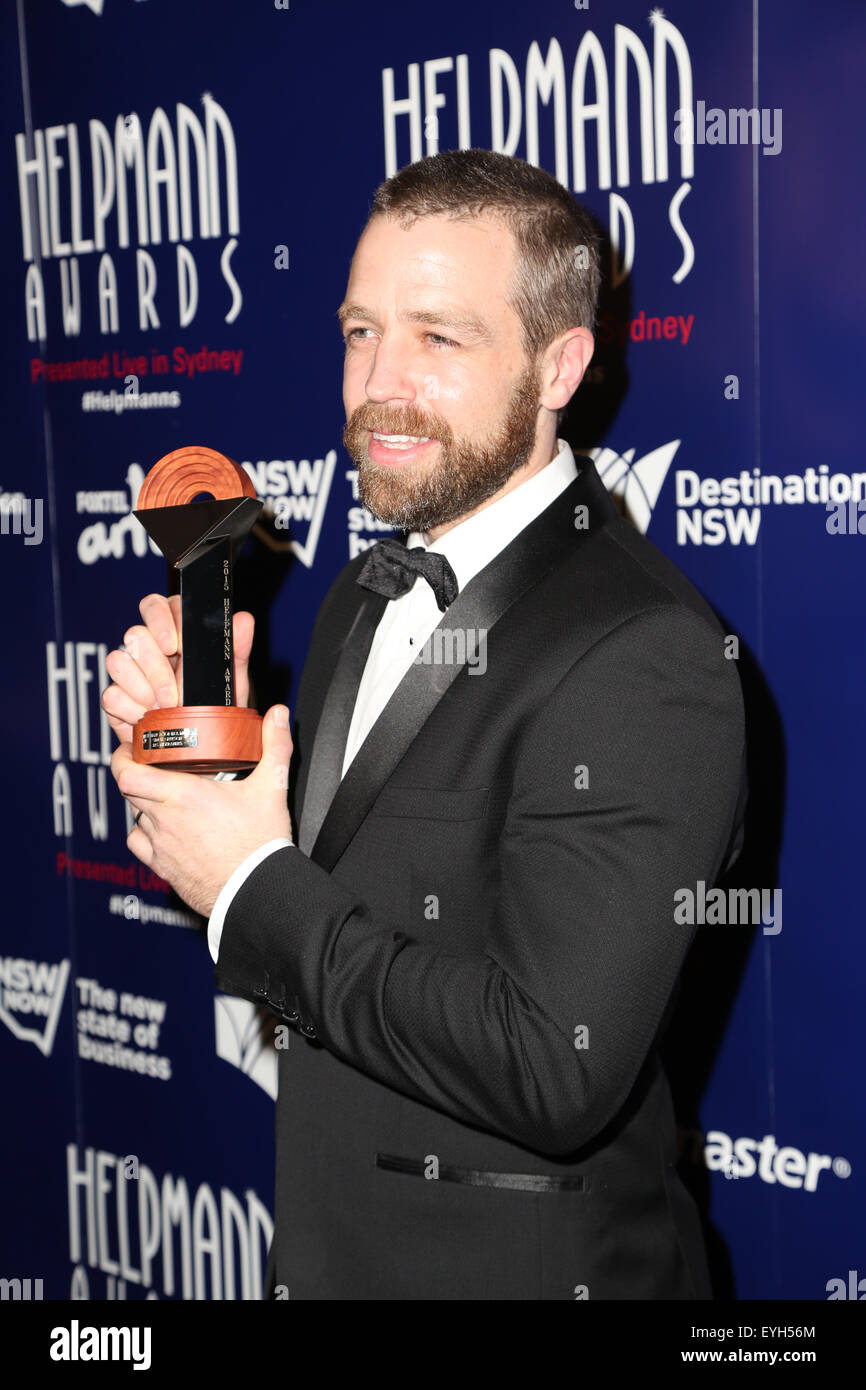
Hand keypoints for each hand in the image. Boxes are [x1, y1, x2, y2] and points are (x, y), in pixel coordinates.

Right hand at [102, 592, 254, 744]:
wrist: (200, 747)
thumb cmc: (216, 706)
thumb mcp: (231, 678)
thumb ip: (236, 647)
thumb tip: (243, 619)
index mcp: (174, 633)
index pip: (156, 606)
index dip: (161, 620)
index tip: (175, 645)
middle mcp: (147, 647)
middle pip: (135, 634)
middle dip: (156, 666)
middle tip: (173, 692)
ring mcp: (129, 672)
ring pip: (117, 661)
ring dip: (143, 688)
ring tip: (164, 707)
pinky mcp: (116, 698)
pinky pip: (111, 695)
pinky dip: (131, 710)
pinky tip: (147, 719)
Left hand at [113, 704, 293, 916]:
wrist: (256, 892)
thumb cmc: (260, 844)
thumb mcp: (272, 788)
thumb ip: (275, 746)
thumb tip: (278, 714)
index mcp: (183, 795)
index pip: (127, 772)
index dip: (122, 757)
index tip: (132, 748)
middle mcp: (164, 819)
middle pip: (127, 791)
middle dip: (135, 774)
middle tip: (151, 766)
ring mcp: (160, 846)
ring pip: (135, 816)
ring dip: (143, 804)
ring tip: (164, 797)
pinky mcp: (163, 868)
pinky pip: (140, 845)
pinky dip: (145, 834)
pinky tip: (163, 829)